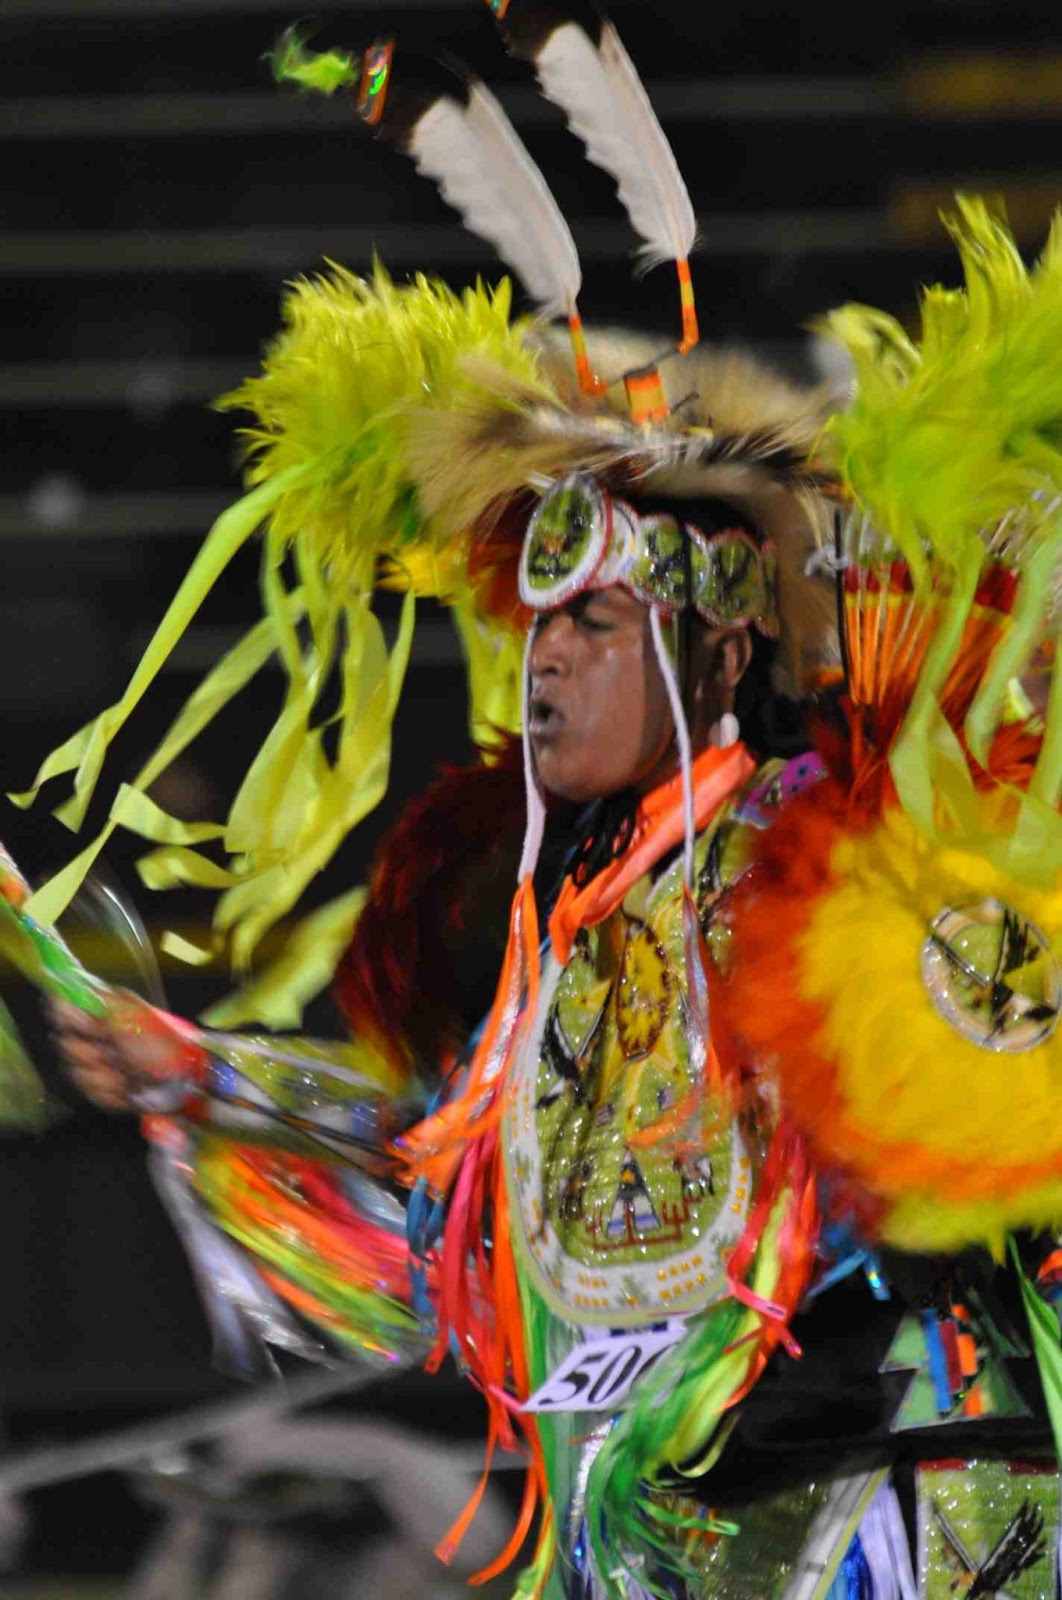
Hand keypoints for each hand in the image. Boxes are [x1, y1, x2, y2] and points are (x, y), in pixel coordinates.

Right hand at [47, 990, 200, 1112]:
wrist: (186, 1079)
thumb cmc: (162, 1042)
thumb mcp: (133, 1016)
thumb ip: (100, 1004)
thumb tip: (67, 993)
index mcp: (104, 1016)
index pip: (65, 1012)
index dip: (64, 1017)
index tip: (76, 1024)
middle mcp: (97, 1040)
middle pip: (64, 1044)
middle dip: (86, 1051)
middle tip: (109, 1052)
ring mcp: (100, 1067)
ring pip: (75, 1071)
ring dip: (102, 1074)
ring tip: (125, 1074)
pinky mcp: (104, 1092)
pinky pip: (91, 1093)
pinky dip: (110, 1092)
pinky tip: (128, 1089)